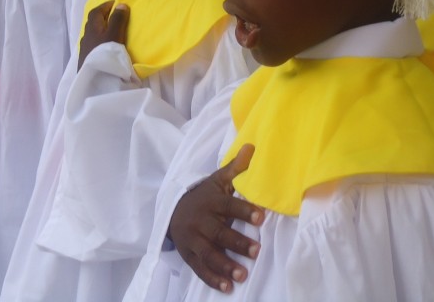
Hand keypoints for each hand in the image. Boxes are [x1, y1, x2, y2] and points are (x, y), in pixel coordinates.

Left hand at [77, 0, 127, 69]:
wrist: (96, 80)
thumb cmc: (106, 54)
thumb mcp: (115, 35)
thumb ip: (118, 19)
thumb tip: (120, 4)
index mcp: (92, 29)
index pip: (95, 12)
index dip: (104, 6)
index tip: (114, 3)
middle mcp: (86, 37)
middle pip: (92, 23)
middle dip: (102, 16)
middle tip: (113, 15)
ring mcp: (85, 49)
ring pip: (92, 35)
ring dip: (100, 29)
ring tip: (110, 31)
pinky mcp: (86, 60)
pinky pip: (92, 45)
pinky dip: (99, 40)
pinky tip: (104, 47)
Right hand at [169, 144, 264, 292]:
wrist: (172, 208)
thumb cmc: (204, 195)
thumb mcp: (218, 179)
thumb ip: (236, 167)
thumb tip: (252, 146)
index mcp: (210, 201)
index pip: (228, 206)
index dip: (244, 211)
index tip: (261, 217)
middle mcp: (200, 221)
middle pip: (219, 233)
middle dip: (238, 242)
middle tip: (257, 251)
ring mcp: (192, 240)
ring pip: (209, 254)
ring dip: (226, 265)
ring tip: (243, 275)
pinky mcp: (188, 254)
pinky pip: (200, 268)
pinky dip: (213, 278)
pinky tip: (227, 287)